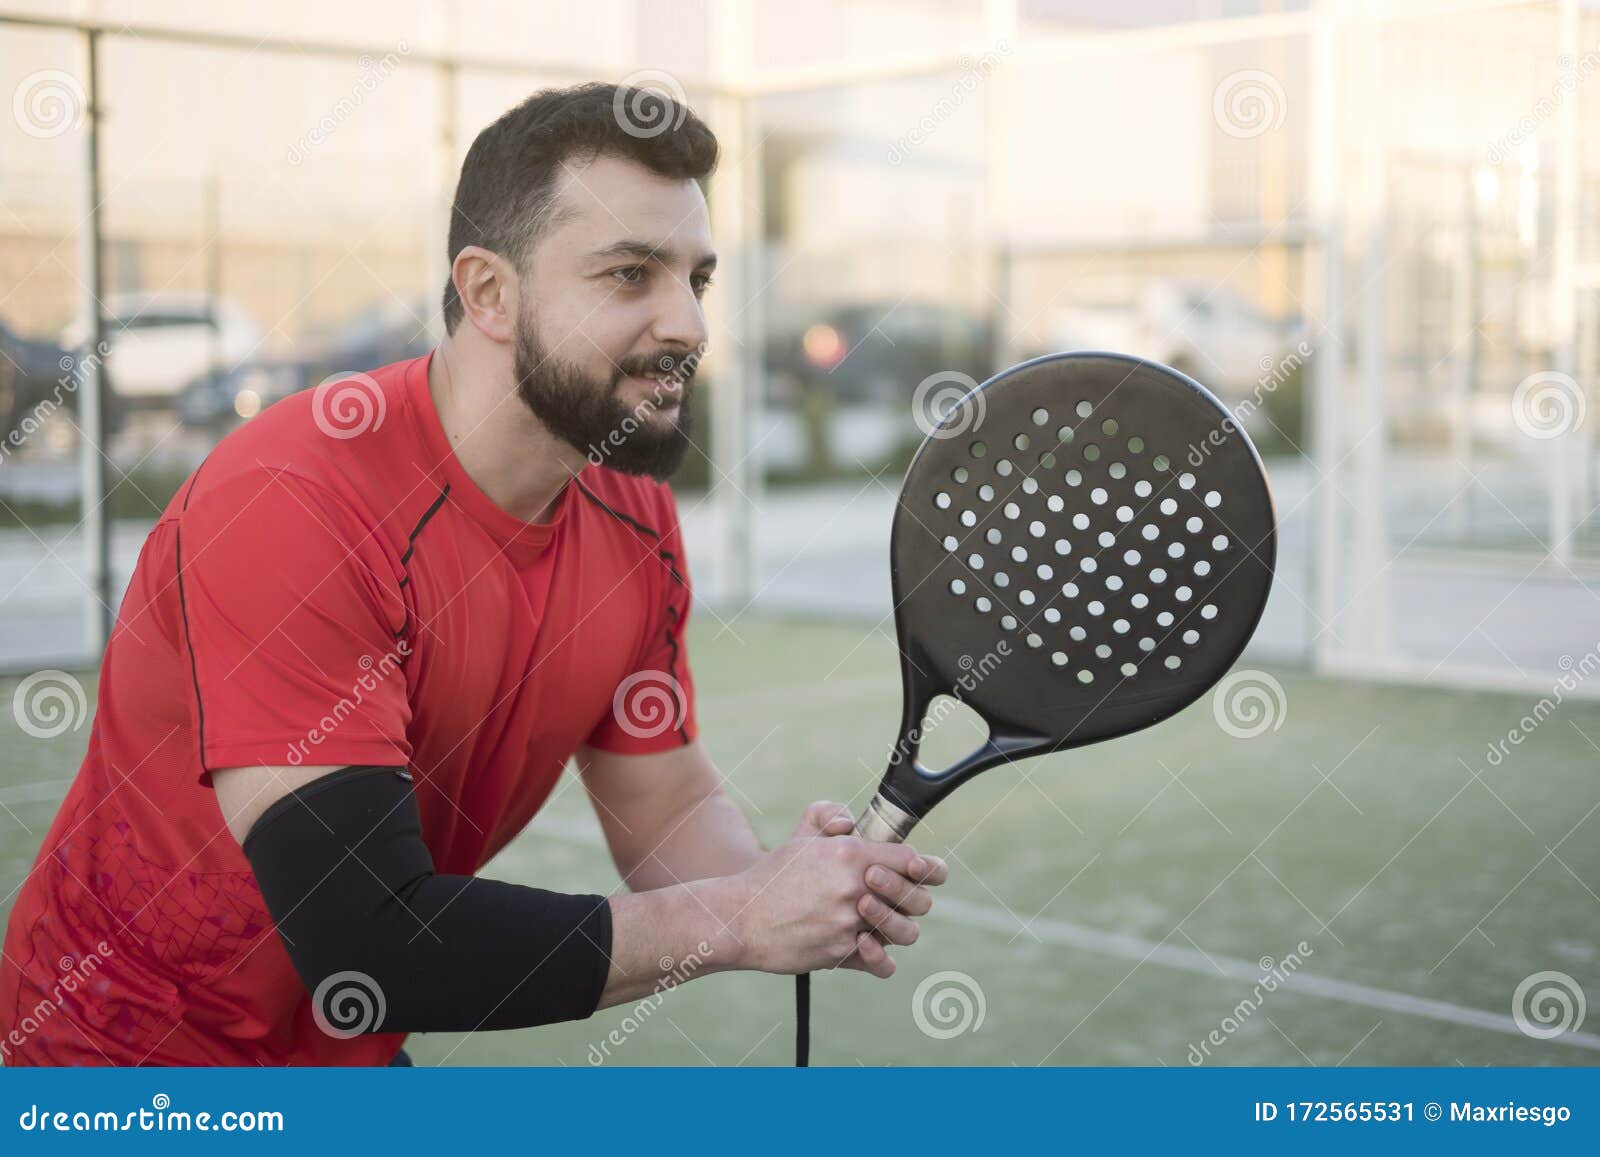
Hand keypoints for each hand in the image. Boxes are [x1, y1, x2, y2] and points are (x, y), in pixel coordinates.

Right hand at [722, 801, 947, 977]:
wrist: (740, 918)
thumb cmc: (772, 876)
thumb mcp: (801, 835)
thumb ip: (830, 815)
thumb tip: (853, 822)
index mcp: (851, 855)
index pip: (915, 861)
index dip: (931, 868)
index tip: (930, 871)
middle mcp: (856, 890)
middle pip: (918, 900)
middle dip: (916, 897)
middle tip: (898, 895)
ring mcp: (850, 925)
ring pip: (905, 933)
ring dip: (899, 925)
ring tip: (877, 918)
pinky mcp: (841, 954)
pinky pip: (881, 964)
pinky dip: (881, 959)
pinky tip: (869, 946)